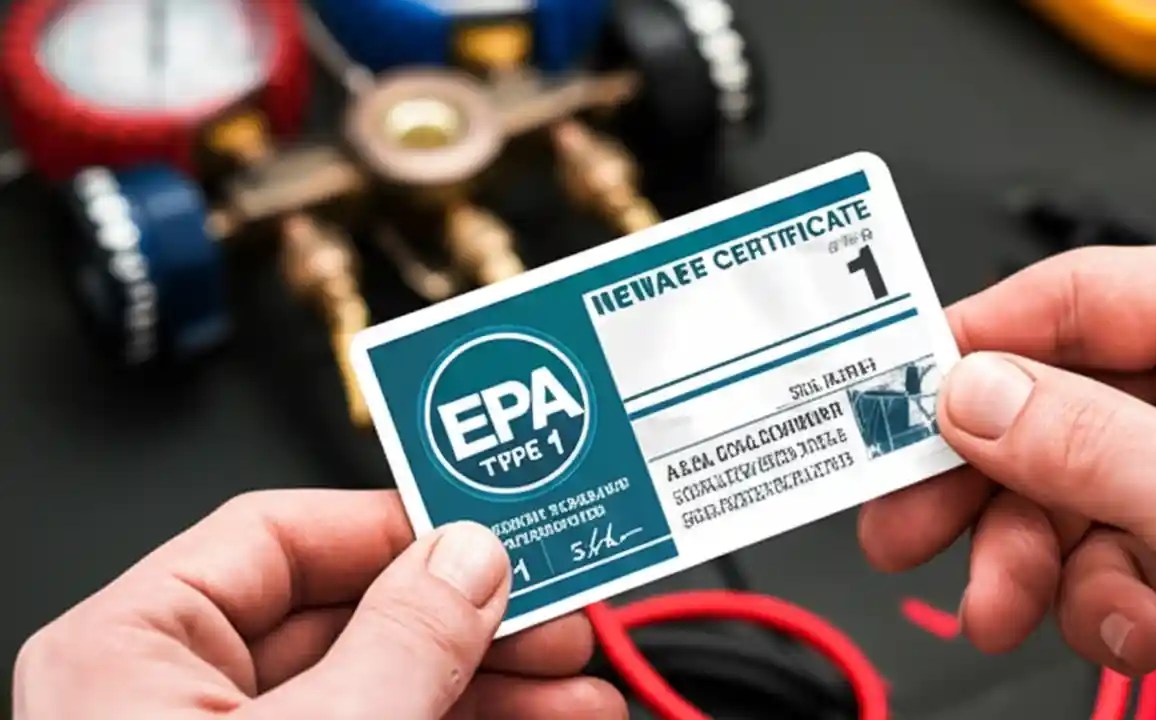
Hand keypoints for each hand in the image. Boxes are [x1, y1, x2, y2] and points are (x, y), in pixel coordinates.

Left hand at [13, 490, 624, 718]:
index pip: (278, 538)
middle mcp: (177, 706)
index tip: (493, 535)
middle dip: (473, 624)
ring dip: (492, 692)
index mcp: (134, 654)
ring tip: (580, 699)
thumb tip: (467, 561)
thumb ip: (405, 640)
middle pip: (353, 621)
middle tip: (559, 624)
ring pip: (386, 694)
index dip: (397, 528)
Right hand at [858, 240, 1155, 713]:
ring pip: (1065, 495)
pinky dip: (1093, 599)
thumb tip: (968, 393)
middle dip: (980, 481)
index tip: (888, 395)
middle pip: (1052, 408)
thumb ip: (1080, 441)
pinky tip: (1121, 625)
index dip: (969, 347)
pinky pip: (1106, 555)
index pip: (1074, 300)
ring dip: (1028, 560)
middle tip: (905, 519)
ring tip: (1007, 604)